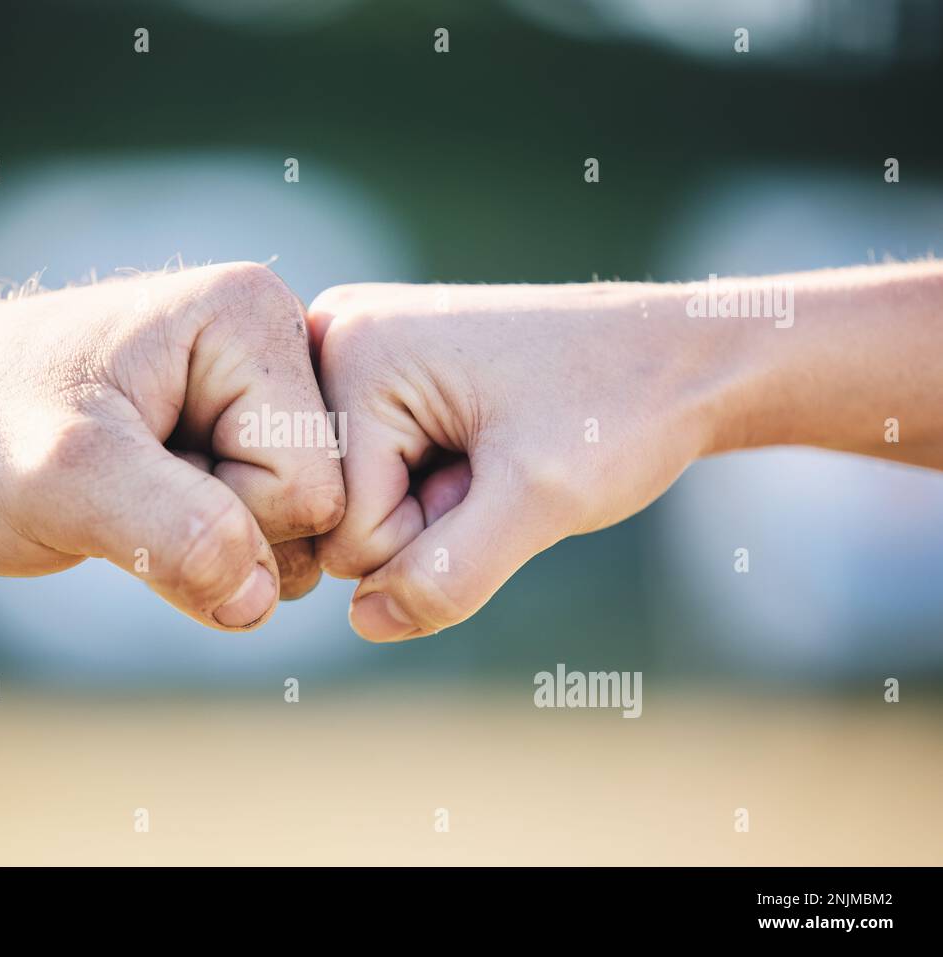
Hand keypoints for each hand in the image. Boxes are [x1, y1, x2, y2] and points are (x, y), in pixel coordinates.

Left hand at [0, 214, 344, 631]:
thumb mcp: (63, 480)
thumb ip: (175, 532)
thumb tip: (261, 599)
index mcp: (253, 317)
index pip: (308, 486)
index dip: (218, 517)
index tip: (123, 476)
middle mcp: (273, 342)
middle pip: (315, 510)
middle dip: (218, 534)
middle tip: (119, 491)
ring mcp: (254, 391)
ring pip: (293, 533)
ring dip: (206, 547)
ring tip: (122, 494)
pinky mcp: (232, 433)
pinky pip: (262, 533)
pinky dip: (197, 549)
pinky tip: (134, 504)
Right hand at [305, 280, 726, 641]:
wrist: (678, 357)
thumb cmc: (618, 408)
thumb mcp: (541, 501)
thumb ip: (451, 573)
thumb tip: (367, 622)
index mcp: (353, 347)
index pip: (343, 526)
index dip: (430, 536)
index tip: (498, 474)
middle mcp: (332, 339)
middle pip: (337, 515)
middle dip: (424, 520)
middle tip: (498, 465)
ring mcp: (352, 356)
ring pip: (356, 506)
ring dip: (432, 507)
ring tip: (495, 454)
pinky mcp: (375, 379)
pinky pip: (374, 481)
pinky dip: (432, 487)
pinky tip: (479, 449)